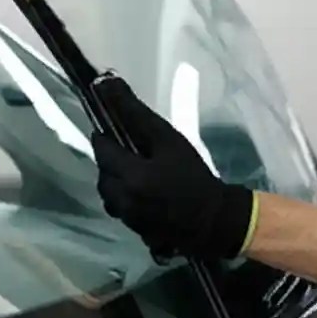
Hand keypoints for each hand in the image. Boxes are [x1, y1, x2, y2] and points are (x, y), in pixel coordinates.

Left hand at [92, 75, 253, 260]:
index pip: (101, 149)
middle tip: (128, 150)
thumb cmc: (193, 176)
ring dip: (116, 181)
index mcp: (127, 176)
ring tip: (136, 171)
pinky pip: (122, 210)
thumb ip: (135, 113)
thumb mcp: (169, 139)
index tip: (113, 129)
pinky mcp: (137, 232)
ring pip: (109, 195)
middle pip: (102, 175)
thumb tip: (108, 84)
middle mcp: (121, 200)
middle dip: (110, 161)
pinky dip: (127, 198)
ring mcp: (128, 220)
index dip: (105, 137)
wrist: (215, 219)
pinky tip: (146, 192)